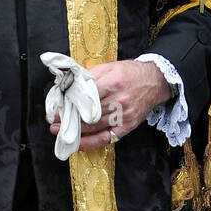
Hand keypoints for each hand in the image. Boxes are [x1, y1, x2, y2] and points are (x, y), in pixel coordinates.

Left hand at [48, 58, 171, 151]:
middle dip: (68, 120)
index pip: (85, 97)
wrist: (156, 81)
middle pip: (88, 115)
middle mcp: (119, 101)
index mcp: (113, 83)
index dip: (69, 104)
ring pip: (94, 127)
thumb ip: (90, 76)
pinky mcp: (128, 126)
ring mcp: (124, 116)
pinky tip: (78, 144)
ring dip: (75, 131)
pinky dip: (90, 143)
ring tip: (60, 132)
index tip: (56, 108)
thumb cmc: (131, 72)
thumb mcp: (109, 67)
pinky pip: (106, 138)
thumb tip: (70, 86)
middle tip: (54, 122)